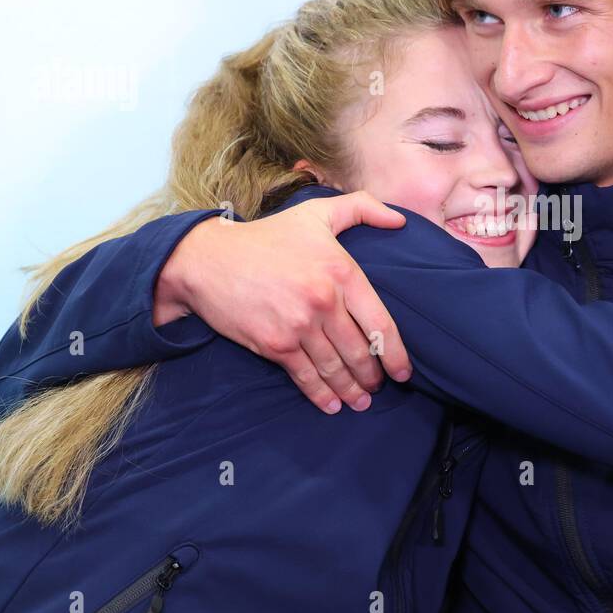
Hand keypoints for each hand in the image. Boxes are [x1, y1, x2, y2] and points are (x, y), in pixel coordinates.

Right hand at [155, 190, 412, 413]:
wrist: (208, 259)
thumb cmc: (266, 236)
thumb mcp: (316, 212)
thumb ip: (362, 208)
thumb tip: (400, 221)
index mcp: (342, 271)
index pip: (381, 323)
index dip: (396, 354)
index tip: (403, 371)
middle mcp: (324, 301)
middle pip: (360, 351)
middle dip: (373, 375)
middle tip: (379, 386)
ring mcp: (299, 326)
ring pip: (335, 368)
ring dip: (352, 390)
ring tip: (362, 401)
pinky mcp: (275, 344)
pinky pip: (306, 376)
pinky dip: (322, 395)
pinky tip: (333, 405)